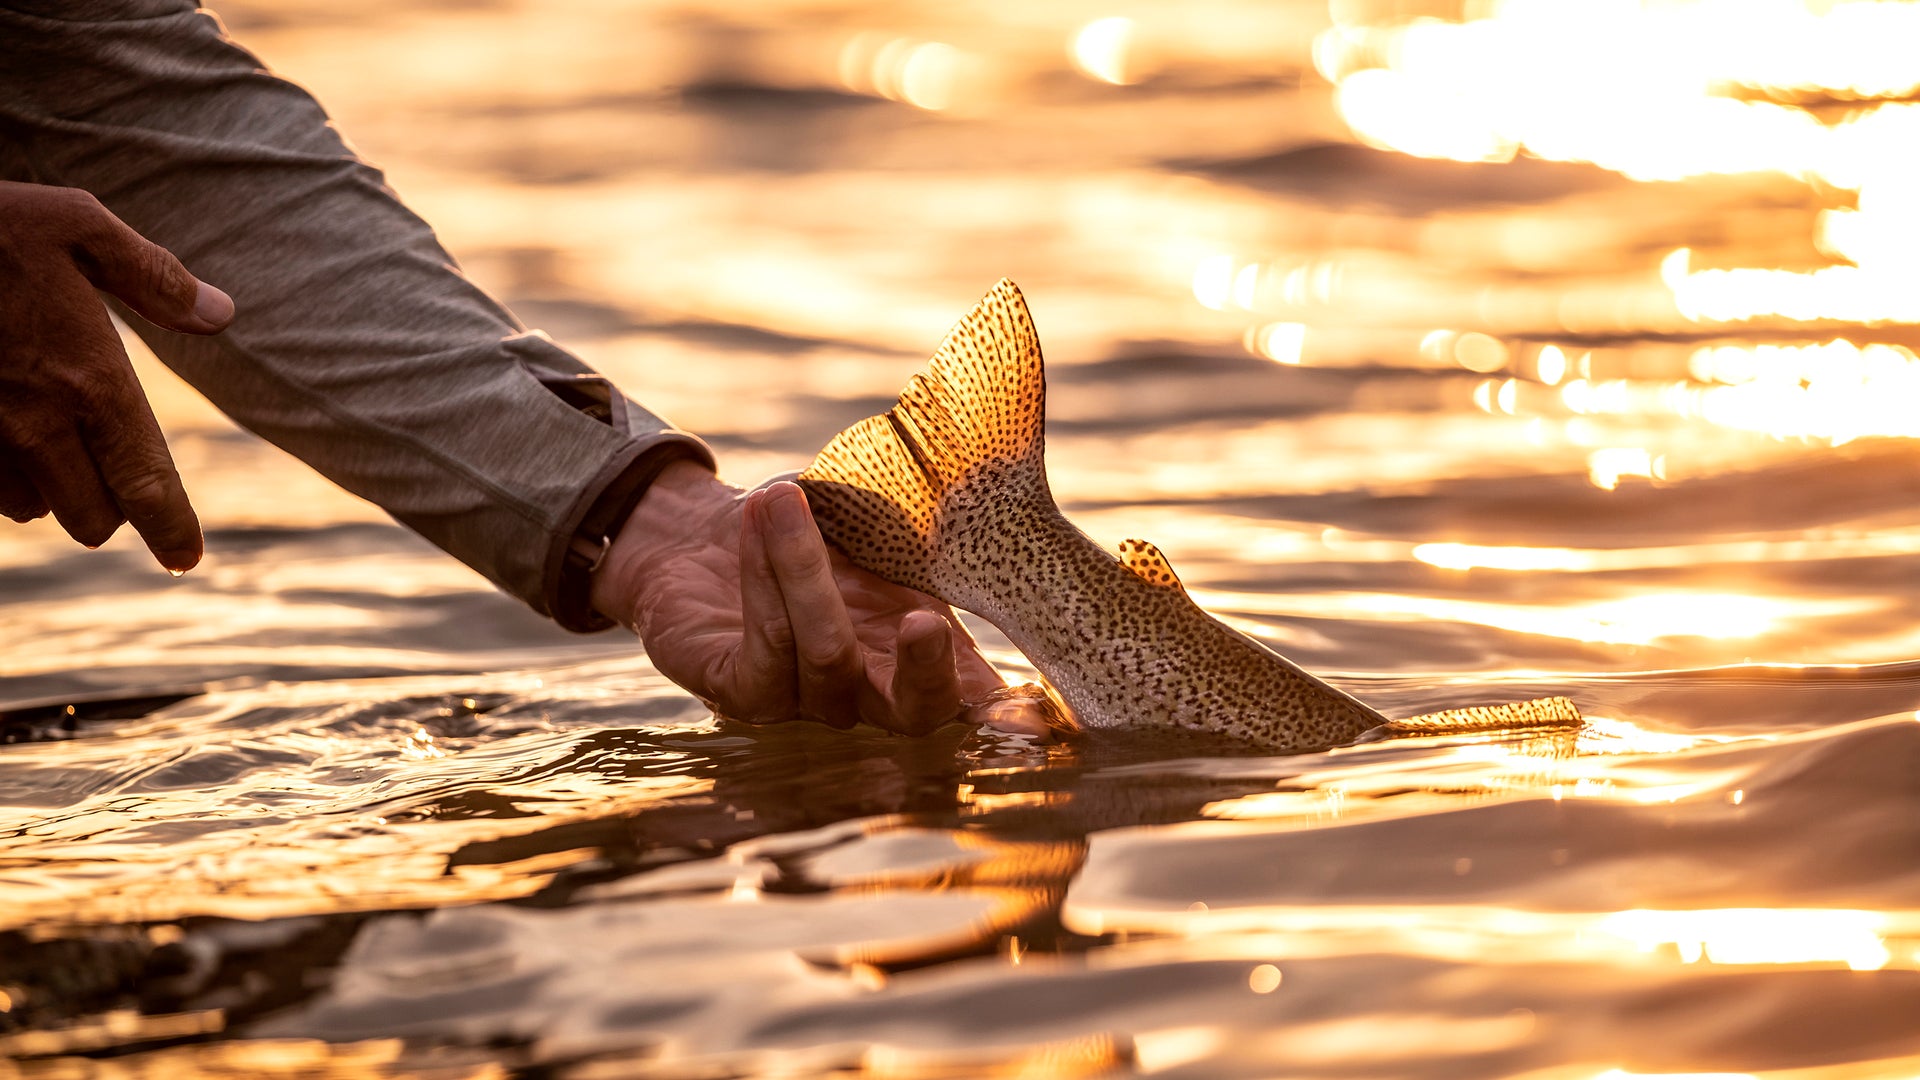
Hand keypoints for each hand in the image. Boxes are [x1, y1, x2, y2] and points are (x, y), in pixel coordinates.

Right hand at [0, 182, 233, 572]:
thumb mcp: (78, 224)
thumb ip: (153, 276)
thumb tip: (220, 312)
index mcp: (90, 381)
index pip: (147, 486)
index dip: (172, 532)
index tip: (184, 559)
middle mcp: (36, 425)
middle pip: (91, 519)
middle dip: (109, 506)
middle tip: (112, 470)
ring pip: (31, 508)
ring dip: (49, 487)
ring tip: (49, 433)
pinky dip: (1, 474)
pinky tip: (2, 425)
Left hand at [591, 461, 1034, 734]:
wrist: (707, 534)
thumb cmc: (810, 530)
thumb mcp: (877, 528)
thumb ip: (926, 535)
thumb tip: (988, 496)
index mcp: (921, 656)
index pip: (976, 701)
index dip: (1007, 717)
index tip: (1035, 721)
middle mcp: (871, 696)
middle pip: (915, 714)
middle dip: (926, 672)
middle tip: (924, 622)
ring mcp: (805, 704)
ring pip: (824, 653)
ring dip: (804, 566)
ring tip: (783, 497)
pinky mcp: (738, 694)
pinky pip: (765, 643)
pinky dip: (764, 573)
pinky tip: (756, 519)